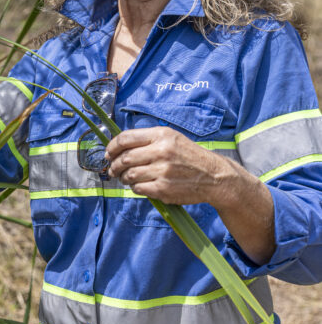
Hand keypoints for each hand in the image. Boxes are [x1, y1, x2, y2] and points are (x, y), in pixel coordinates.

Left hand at [106, 126, 232, 208]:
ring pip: (129, 175)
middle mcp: (161, 151)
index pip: (125, 138)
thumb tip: (119, 146)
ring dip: (124, 178)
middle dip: (114, 165)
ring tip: (127, 178)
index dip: (112, 147)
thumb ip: (148, 139)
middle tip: (113, 170)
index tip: (108, 153)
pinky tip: (140, 185)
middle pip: (124, 158)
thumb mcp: (172, 138)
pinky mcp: (164, 188)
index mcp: (161, 135)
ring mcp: (162, 171)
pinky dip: (135, 188)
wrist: (214, 176)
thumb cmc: (189, 157)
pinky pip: (138, 188)